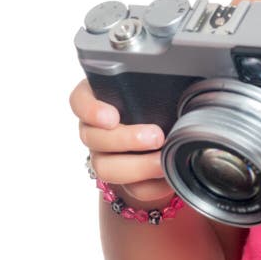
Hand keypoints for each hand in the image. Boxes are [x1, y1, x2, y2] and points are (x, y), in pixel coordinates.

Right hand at [69, 78, 172, 204]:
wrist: (170, 126)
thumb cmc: (161, 96)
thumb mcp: (157, 83)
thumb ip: (157, 79)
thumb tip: (180, 71)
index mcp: (99, 97)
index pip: (80, 100)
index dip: (91, 110)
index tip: (112, 118)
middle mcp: (95, 127)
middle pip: (94, 138)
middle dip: (126, 140)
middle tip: (156, 136)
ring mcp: (104, 154)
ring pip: (106, 167)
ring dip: (137, 166)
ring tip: (163, 161)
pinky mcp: (122, 179)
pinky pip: (128, 189)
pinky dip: (149, 186)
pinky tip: (167, 179)